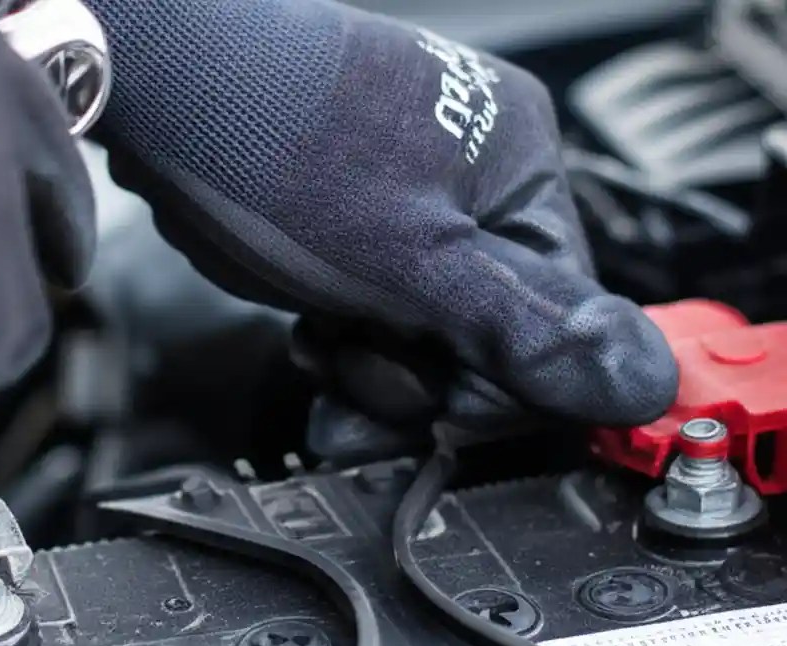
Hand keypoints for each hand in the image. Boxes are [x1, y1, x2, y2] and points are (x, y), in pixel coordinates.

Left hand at [87, 0, 677, 432]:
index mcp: (516, 167)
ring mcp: (401, 184)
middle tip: (354, 367)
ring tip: (319, 340)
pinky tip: (304, 326)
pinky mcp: (345, 203)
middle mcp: (468, 170)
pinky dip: (334, 323)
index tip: (434, 413)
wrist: (155, 86)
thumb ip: (525, 327)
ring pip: (413, 319)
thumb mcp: (413, 262)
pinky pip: (362, 292)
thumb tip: (637, 377)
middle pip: (479, 324)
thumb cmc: (274, 144)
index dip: (491, 386)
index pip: (552, 319)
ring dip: (365, 355)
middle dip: (412, 369)